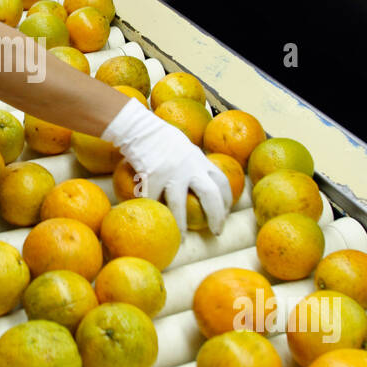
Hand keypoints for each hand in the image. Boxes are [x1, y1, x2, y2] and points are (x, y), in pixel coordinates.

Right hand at [102, 98, 232, 235]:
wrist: (139, 128)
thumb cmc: (160, 136)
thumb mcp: (184, 146)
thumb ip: (192, 162)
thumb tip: (198, 179)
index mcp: (199, 159)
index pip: (222, 181)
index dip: (227, 200)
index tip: (226, 213)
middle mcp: (190, 167)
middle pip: (210, 195)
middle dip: (216, 216)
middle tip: (217, 231)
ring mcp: (171, 173)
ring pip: (179, 204)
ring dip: (182, 224)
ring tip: (182, 238)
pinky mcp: (152, 177)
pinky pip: (153, 200)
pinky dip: (153, 211)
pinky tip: (154, 219)